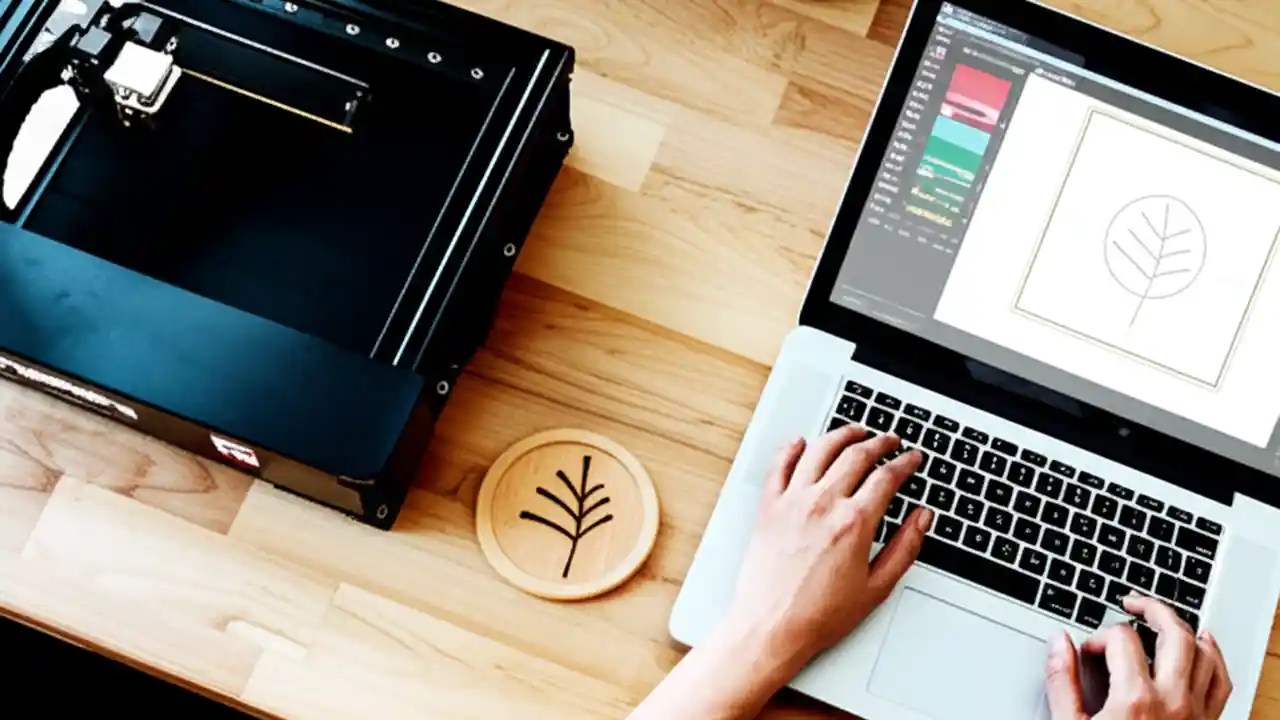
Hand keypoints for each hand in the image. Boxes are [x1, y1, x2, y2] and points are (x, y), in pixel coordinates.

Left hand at [722, 426, 931, 664]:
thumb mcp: (877, 587)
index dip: (905, 462)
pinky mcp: (768, 507)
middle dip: (879, 442)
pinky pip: (779, 465)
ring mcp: (792, 501)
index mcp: (854, 522)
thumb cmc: (819, 614)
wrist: (771, 626)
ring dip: (841, 435)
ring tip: (855, 431)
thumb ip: (905, 547)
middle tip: (890, 440)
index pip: (887, 477)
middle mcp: (822, 503)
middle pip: (856, 455)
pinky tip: (800, 441)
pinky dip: (791, 448)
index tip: (912, 458)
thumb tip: (921, 518)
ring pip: (819, 450)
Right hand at [1046, 594, 1232, 718]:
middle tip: (1133, 604)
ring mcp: (1195, 713)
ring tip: (1167, 619)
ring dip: (1187, 629)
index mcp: (1135, 700)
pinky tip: (1203, 648)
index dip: (1100, 635)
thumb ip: (1061, 682)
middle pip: (1174, 633)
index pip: (1122, 639)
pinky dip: (1214, 658)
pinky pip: (1221, 681)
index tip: (1088, 650)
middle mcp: (1172, 701)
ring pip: (1205, 652)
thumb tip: (1058, 642)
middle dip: (1152, 609)